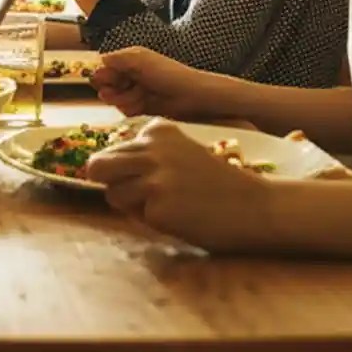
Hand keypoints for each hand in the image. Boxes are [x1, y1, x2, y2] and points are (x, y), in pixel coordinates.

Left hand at [83, 118, 271, 251]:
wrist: (257, 207)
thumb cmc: (216, 185)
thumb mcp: (181, 154)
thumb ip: (146, 155)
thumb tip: (94, 168)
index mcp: (158, 130)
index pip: (112, 149)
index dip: (125, 170)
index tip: (152, 177)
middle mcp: (153, 147)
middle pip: (98, 165)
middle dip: (111, 183)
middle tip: (139, 196)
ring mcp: (155, 176)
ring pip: (111, 192)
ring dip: (131, 205)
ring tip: (166, 205)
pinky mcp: (158, 204)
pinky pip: (132, 215)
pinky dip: (149, 221)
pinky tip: (178, 217)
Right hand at [89, 47, 220, 120]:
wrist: (192, 97)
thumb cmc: (168, 75)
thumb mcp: (140, 62)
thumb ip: (117, 59)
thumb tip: (99, 60)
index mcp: (130, 59)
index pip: (105, 66)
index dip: (103, 75)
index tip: (108, 81)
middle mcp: (131, 74)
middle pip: (107, 84)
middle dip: (112, 90)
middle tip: (124, 90)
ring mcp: (135, 90)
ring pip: (115, 98)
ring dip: (123, 100)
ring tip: (139, 98)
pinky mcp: (141, 106)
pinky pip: (125, 109)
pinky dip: (131, 109)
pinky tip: (142, 106)